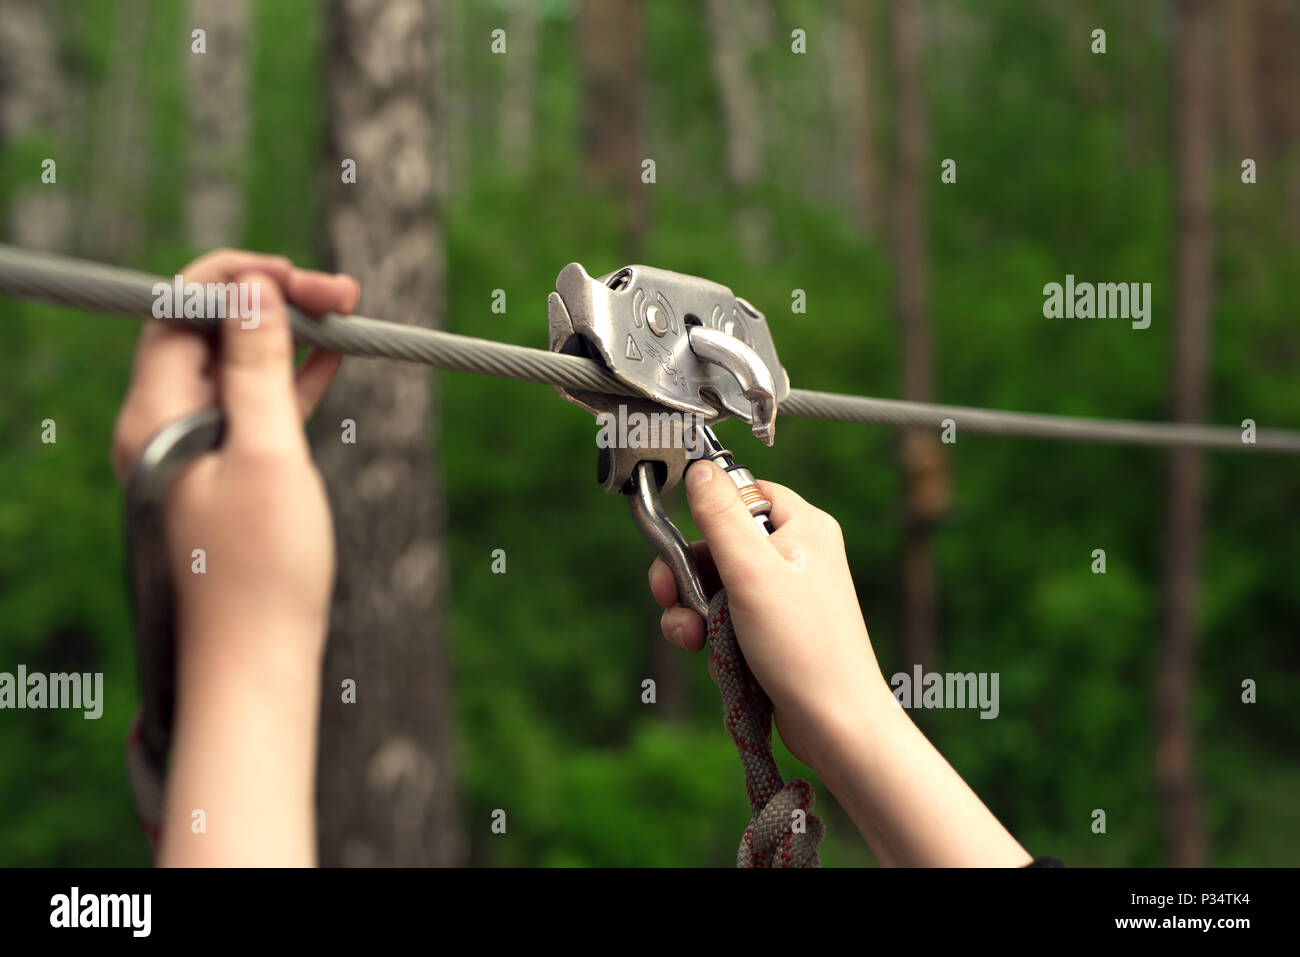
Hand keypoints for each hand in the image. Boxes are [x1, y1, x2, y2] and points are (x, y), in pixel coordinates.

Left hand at [111, 249, 358, 865]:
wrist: (257, 661)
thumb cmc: (260, 570)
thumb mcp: (267, 455)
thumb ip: (257, 368)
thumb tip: (251, 292)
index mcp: (152, 418)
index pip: (179, 313)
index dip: (236, 280)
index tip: (295, 275)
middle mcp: (164, 427)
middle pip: (211, 332)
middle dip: (273, 300)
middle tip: (341, 292)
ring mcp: (197, 450)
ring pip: (240, 366)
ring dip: (289, 334)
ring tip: (347, 313)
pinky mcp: (229, 473)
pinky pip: (258, 405)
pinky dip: (293, 378)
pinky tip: (332, 357)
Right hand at [650, 460, 1032, 866]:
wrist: (834, 722)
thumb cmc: (805, 647)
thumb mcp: (752, 570)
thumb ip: (720, 515)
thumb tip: (700, 468)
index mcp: (802, 525)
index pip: (742, 492)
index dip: (707, 513)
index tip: (679, 537)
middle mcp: (797, 554)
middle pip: (719, 542)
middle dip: (687, 574)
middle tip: (671, 595)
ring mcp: (785, 594)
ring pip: (715, 584)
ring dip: (693, 610)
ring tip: (694, 637)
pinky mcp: (773, 630)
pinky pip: (726, 618)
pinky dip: (711, 635)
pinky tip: (711, 655)